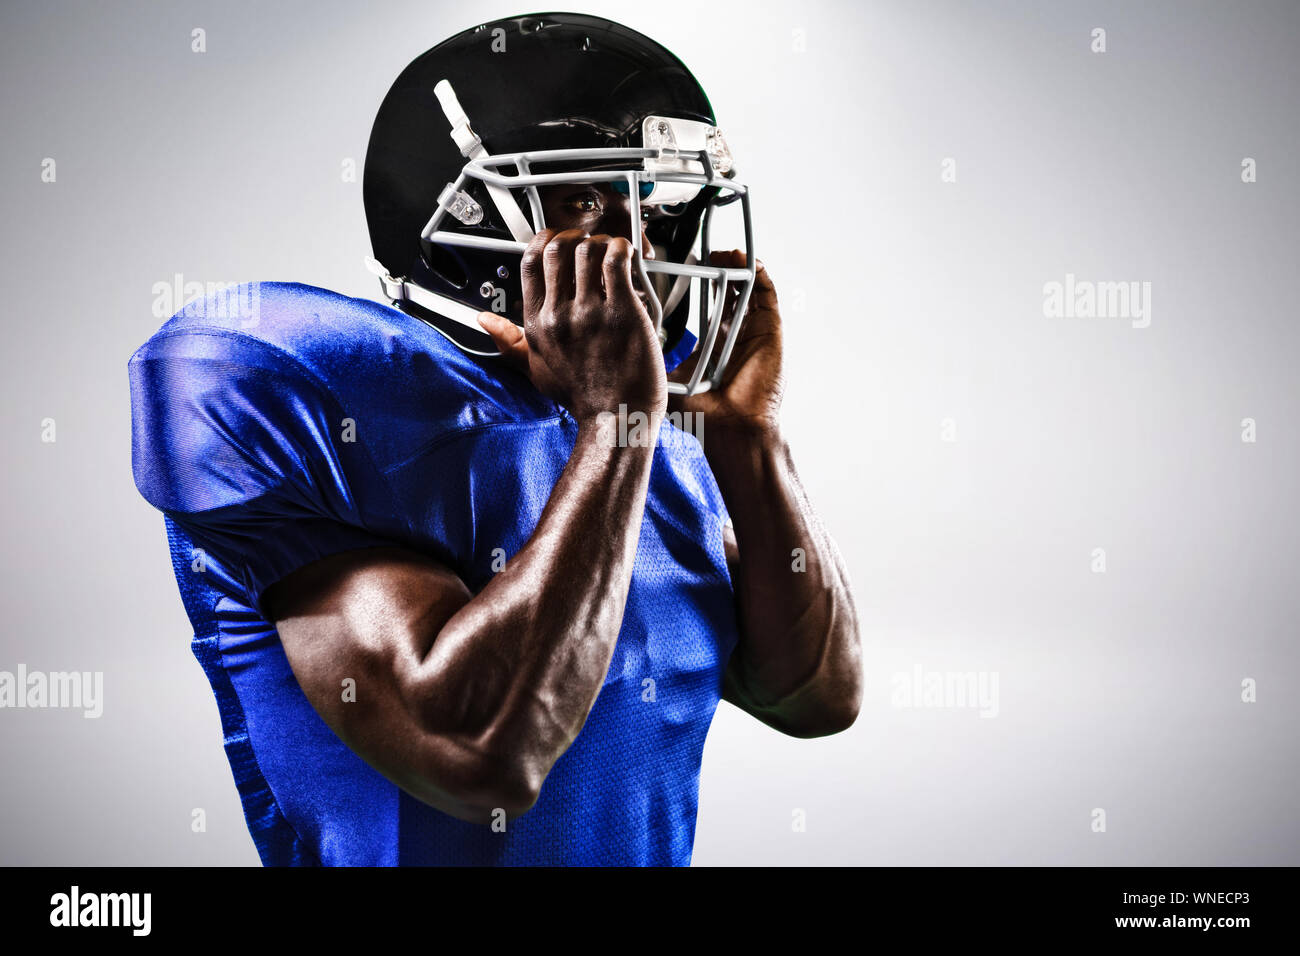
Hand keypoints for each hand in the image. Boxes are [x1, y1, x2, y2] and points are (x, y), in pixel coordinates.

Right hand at [478, 228, 666, 423]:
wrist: (616, 418)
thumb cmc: (582, 397)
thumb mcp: (536, 369)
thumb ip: (509, 341)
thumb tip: (484, 321)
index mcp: (537, 325)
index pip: (530, 264)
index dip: (543, 240)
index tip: (555, 238)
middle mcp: (559, 316)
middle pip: (557, 250)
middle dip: (573, 237)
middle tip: (586, 241)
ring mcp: (590, 312)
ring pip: (587, 251)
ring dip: (600, 242)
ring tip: (609, 250)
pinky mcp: (622, 312)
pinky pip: (616, 262)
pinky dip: (621, 249)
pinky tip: (625, 253)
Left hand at [668, 249, 784, 438]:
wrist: (732, 430)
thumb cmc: (703, 415)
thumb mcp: (669, 380)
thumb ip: (653, 359)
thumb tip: (626, 341)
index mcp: (714, 345)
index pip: (709, 306)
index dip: (700, 285)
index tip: (683, 267)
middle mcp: (735, 336)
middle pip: (729, 293)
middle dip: (718, 270)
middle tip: (703, 253)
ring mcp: (754, 332)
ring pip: (749, 290)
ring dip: (738, 268)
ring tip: (722, 252)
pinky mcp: (771, 331)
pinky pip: (767, 295)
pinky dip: (759, 275)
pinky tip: (747, 261)